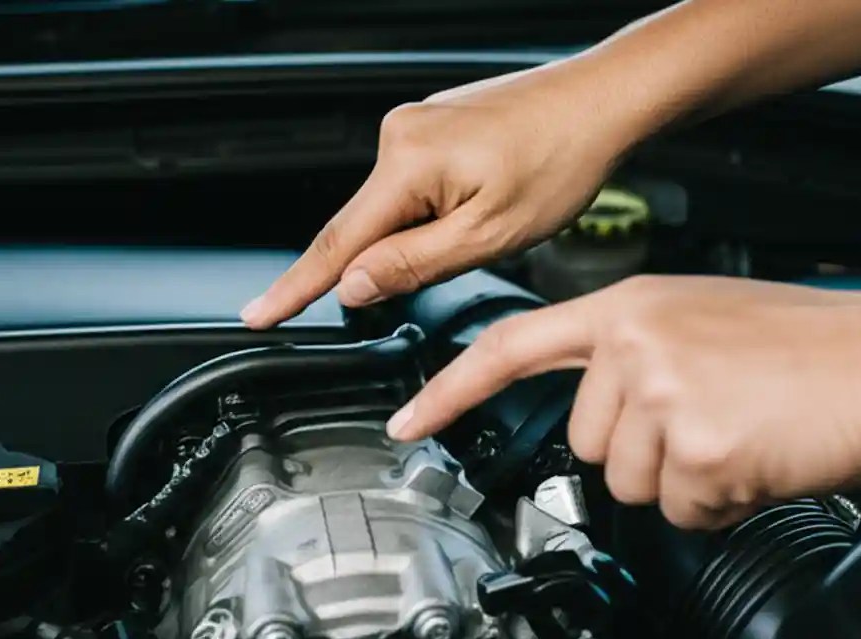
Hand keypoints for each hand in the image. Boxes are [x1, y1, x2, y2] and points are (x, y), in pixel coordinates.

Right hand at [239, 58, 640, 328]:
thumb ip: (412, 265)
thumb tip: (353, 286)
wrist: (602, 102)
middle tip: (462, 254)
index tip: (258, 315)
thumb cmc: (561, 159)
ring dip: (426, 235)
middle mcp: (399, 135)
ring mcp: (416, 125)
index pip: (336, 243)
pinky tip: (483, 204)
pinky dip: (435, 212)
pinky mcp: (434, 127)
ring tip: (492, 218)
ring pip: (396, 210)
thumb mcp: (489, 234)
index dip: (295, 287)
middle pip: (368, 227)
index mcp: (407, 163)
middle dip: (395, 261)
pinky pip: (415, 187)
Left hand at [385, 275, 860, 528]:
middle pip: (586, 446)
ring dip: (681, 480)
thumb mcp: (698, 317)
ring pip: (628, 485)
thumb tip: (600, 408)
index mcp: (628, 307)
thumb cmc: (808, 342)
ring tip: (737, 435)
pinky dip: (718, 503)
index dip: (451, 389)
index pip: (511, 346)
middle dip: (641, 454)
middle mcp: (632, 346)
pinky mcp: (694, 450)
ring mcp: (661, 397)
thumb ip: (633, 352)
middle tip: (709, 423)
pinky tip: (755, 458)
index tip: (410, 421)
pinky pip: (680, 512)